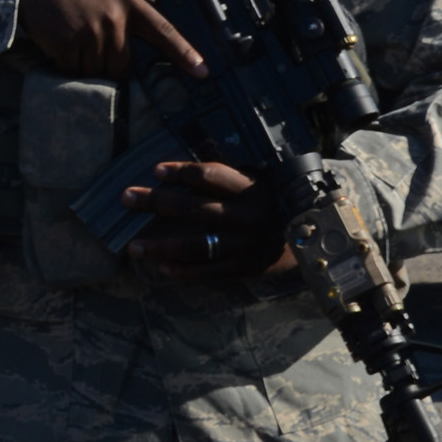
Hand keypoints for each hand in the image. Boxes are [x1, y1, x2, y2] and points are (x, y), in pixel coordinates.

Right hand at [16, 0, 205, 81]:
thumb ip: (124, 8)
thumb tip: (132, 42)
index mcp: (128, 1)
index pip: (163, 31)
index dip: (184, 53)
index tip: (203, 71)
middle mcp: (114, 17)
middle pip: (121, 64)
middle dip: (107, 61)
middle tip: (88, 41)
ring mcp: (91, 31)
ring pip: (96, 70)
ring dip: (83, 63)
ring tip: (71, 36)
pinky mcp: (68, 43)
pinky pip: (72, 70)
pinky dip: (64, 63)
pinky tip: (57, 41)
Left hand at [124, 158, 292, 281]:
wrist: (314, 237)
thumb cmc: (275, 200)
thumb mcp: (259, 180)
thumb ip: (227, 177)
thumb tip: (181, 169)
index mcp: (251, 188)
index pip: (211, 176)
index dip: (182, 172)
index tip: (155, 170)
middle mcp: (247, 217)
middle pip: (194, 209)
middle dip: (156, 202)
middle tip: (127, 197)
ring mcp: (245, 245)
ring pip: (196, 246)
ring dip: (161, 246)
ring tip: (134, 247)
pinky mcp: (245, 268)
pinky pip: (210, 272)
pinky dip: (185, 270)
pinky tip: (162, 267)